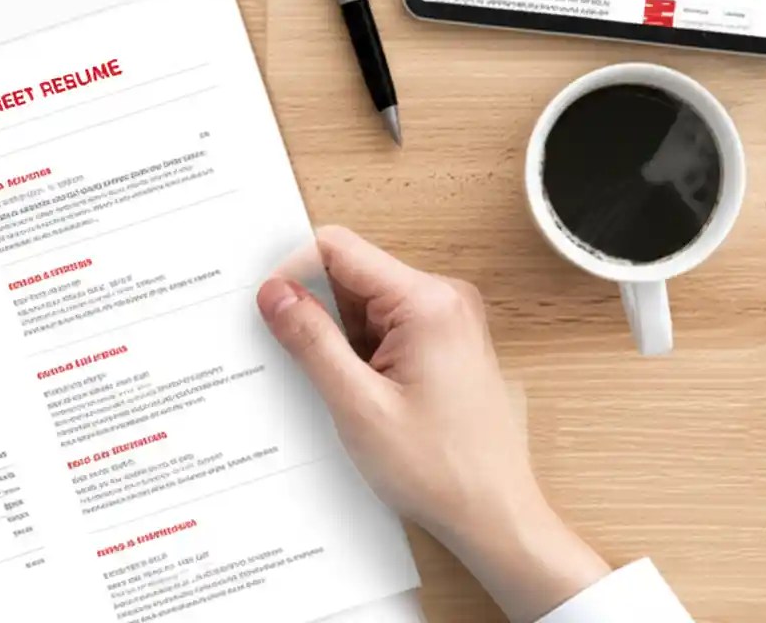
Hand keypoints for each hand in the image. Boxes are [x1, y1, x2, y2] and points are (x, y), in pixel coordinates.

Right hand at [257, 227, 609, 622]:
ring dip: (338, 340)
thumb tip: (275, 294)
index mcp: (427, 302)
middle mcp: (443, 300)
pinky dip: (359, 356)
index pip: (338, 249)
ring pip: (363, 306)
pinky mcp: (443, 345)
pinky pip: (384, 329)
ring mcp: (446, 322)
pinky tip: (359, 396)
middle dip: (316, 313)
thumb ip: (311, 340)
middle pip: (351, 275)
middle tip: (303, 365)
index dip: (294, 274)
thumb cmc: (441, 470)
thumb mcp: (357, 404)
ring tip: (342, 392)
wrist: (494, 516)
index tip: (271, 311)